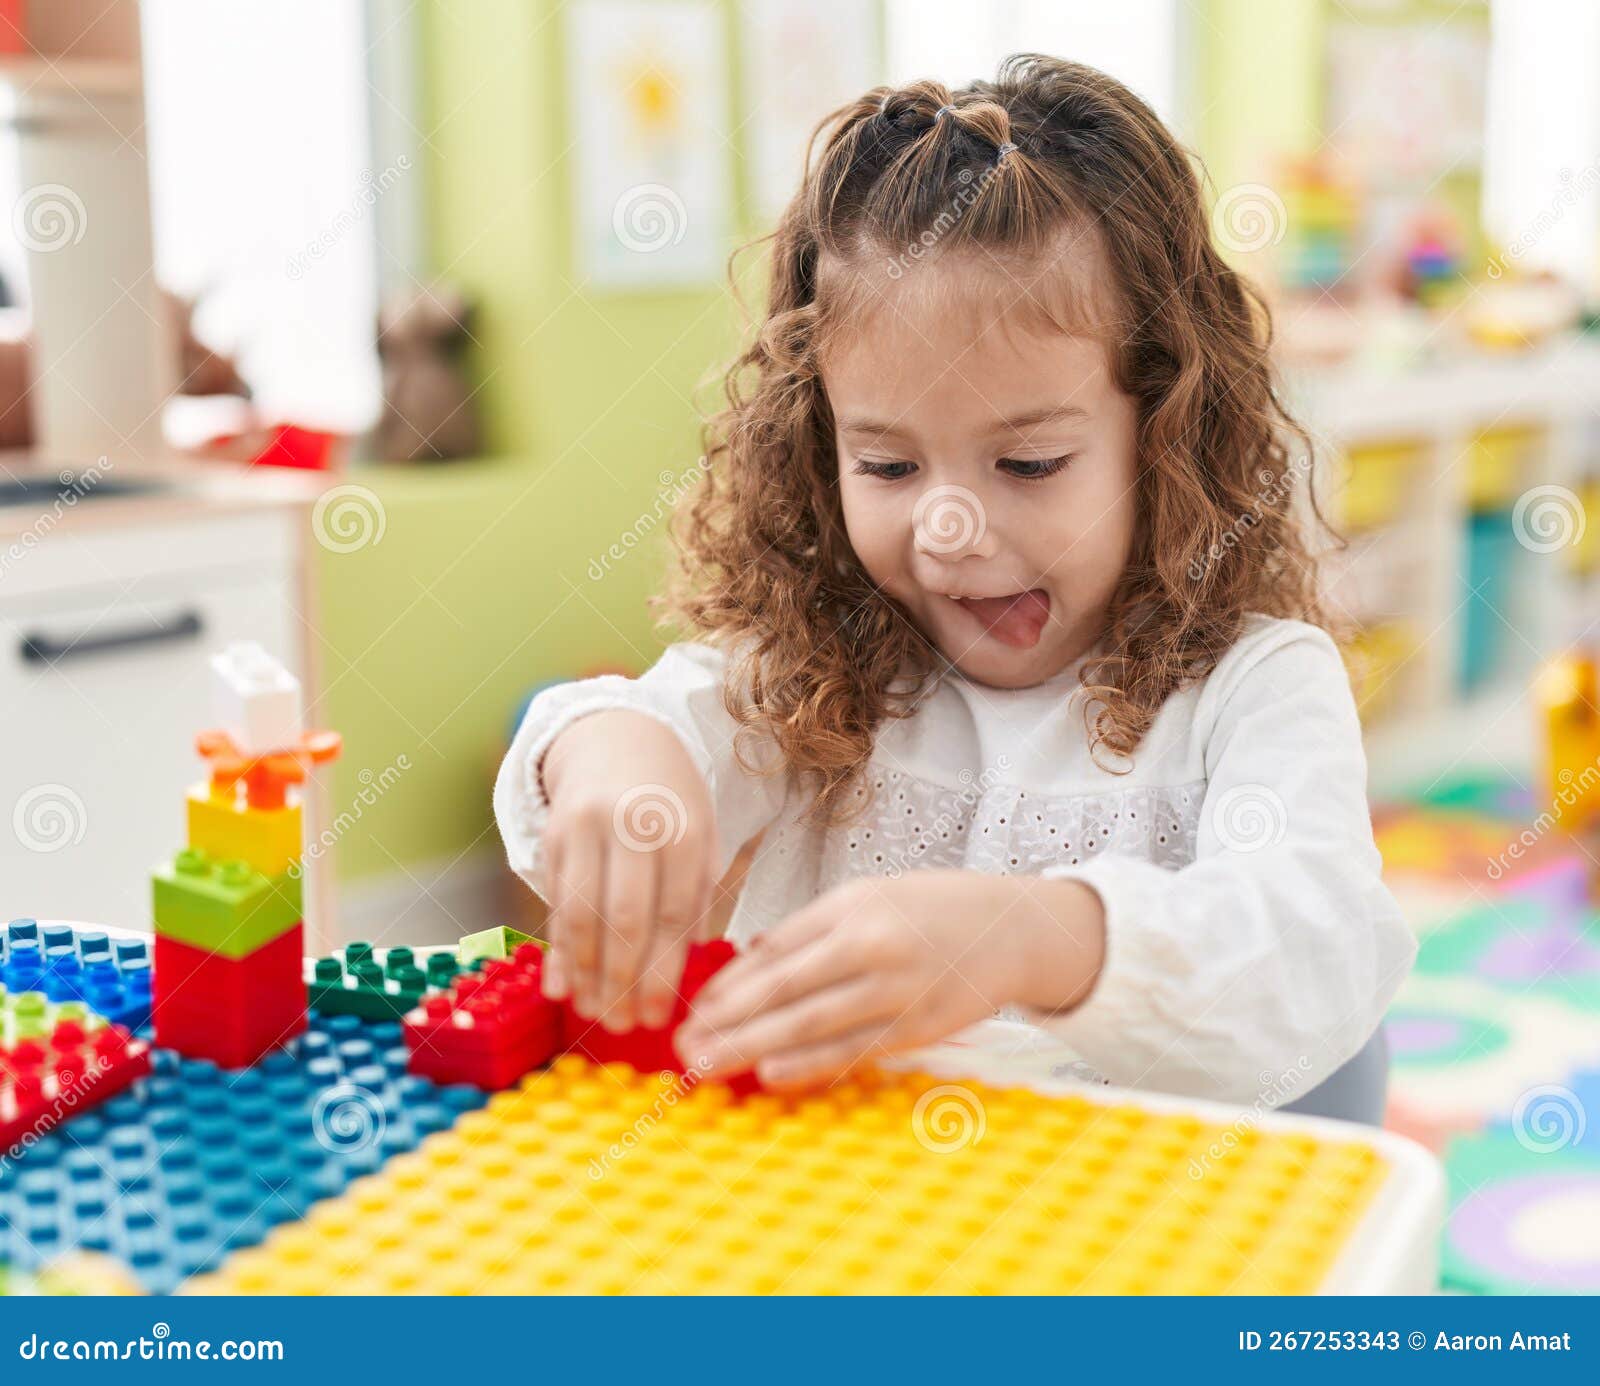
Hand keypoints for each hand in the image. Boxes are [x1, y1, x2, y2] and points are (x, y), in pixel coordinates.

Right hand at [540, 710, 718, 1030]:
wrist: (617, 734)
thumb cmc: (669, 799)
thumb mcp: (700, 834)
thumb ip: (694, 896)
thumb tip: (683, 972)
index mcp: (685, 829)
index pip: (674, 915)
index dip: (664, 973)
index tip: (659, 1017)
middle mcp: (635, 824)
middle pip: (626, 920)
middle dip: (623, 982)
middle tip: (623, 1026)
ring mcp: (589, 826)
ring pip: (583, 914)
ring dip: (586, 974)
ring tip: (593, 1014)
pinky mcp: (554, 833)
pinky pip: (556, 902)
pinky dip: (558, 949)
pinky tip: (562, 986)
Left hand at [676, 870, 1104, 1087]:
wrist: (1014, 928)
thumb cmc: (933, 910)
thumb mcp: (870, 897)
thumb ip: (812, 930)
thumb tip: (751, 961)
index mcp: (852, 906)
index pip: (776, 948)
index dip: (730, 982)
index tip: (693, 1008)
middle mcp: (872, 944)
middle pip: (784, 988)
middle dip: (727, 1020)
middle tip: (682, 1046)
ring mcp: (897, 988)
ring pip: (812, 1023)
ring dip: (753, 1047)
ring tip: (708, 1065)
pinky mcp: (920, 1026)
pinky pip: (855, 1048)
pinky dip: (812, 1064)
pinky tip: (772, 1075)